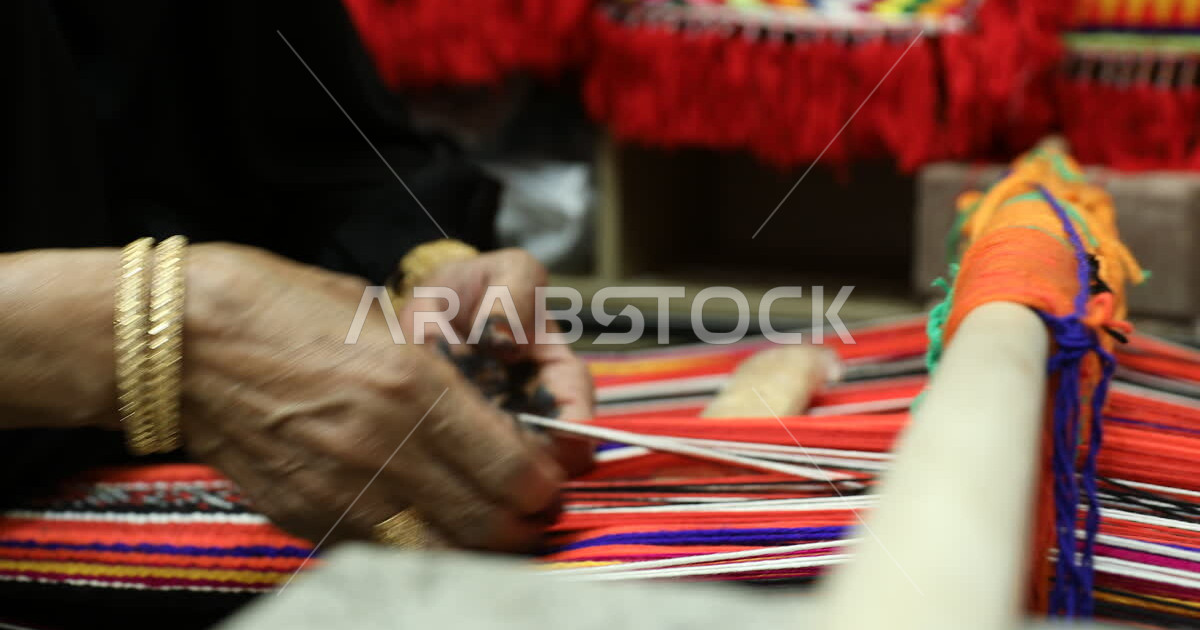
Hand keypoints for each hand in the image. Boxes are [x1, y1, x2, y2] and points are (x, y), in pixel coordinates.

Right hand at [179, 244, 564, 550]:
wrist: (178, 340)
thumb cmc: (280, 307)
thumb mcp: (379, 315)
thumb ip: (437, 366)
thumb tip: (487, 408)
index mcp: (414, 381)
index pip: (512, 467)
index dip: (542, 484)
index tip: (545, 480)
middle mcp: (385, 443)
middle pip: (489, 522)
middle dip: (522, 523)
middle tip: (527, 511)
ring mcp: (343, 488)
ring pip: (441, 549)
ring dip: (473, 544)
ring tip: (481, 526)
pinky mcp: (306, 515)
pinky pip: (382, 550)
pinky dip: (413, 546)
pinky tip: (420, 526)